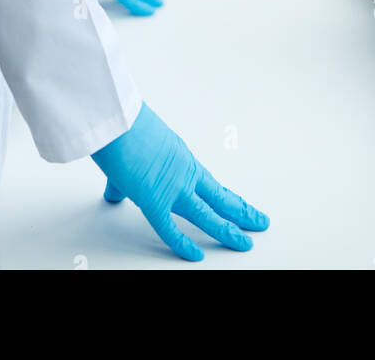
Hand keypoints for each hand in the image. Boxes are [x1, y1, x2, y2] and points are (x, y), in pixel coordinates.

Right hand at [92, 101, 269, 261]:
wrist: (117, 119)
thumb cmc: (126, 126)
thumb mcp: (134, 151)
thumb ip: (128, 177)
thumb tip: (115, 192)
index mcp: (183, 160)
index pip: (212, 185)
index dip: (228, 198)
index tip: (240, 205)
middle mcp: (184, 174)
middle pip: (220, 198)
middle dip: (241, 213)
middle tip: (259, 223)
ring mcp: (173, 188)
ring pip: (208, 215)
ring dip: (228, 230)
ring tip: (245, 243)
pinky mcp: (153, 200)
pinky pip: (170, 229)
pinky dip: (182, 245)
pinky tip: (197, 256)